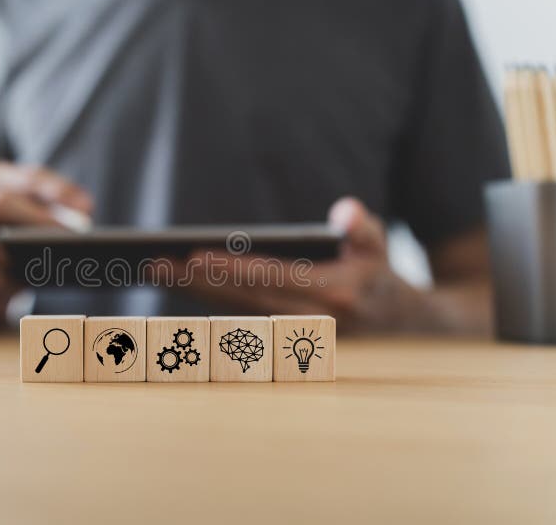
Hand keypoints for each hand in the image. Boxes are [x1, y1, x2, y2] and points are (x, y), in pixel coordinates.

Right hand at [0, 158, 92, 324]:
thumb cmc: (14, 233)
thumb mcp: (39, 211)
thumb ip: (62, 203)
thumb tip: (83, 210)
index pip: (24, 177)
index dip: (55, 191)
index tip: (84, 209)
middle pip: (1, 205)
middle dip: (39, 222)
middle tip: (73, 239)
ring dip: (24, 259)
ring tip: (55, 265)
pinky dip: (8, 285)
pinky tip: (25, 288)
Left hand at [174, 197, 489, 334]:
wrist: (400, 329)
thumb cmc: (381, 277)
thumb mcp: (379, 246)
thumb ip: (363, 228)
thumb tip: (344, 211)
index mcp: (336, 297)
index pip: (273, 279)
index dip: (231, 269)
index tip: (194, 257)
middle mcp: (312, 323)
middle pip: (243, 300)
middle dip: (196, 283)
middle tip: (155, 265)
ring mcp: (296, 338)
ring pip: (236, 314)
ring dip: (195, 295)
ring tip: (159, 273)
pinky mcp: (284, 343)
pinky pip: (241, 321)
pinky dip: (210, 304)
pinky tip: (182, 288)